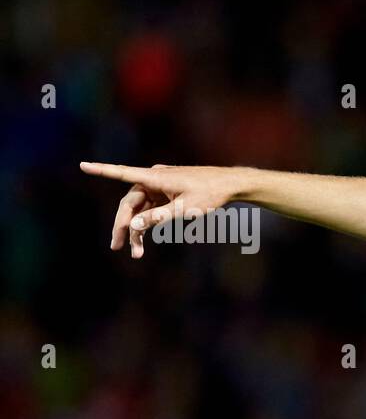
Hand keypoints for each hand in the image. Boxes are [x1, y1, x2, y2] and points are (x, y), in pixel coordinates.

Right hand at [79, 162, 247, 258]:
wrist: (230, 185)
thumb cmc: (210, 193)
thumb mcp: (184, 209)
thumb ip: (159, 217)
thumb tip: (135, 225)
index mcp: (155, 178)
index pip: (122, 173)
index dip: (101, 170)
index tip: (82, 165)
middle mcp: (153, 179)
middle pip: (130, 203)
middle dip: (124, 226)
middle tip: (118, 246)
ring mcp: (160, 186)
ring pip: (140, 209)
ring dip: (138, 230)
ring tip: (136, 253)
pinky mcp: (167, 193)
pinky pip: (151, 209)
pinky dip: (148, 223)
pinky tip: (144, 241)